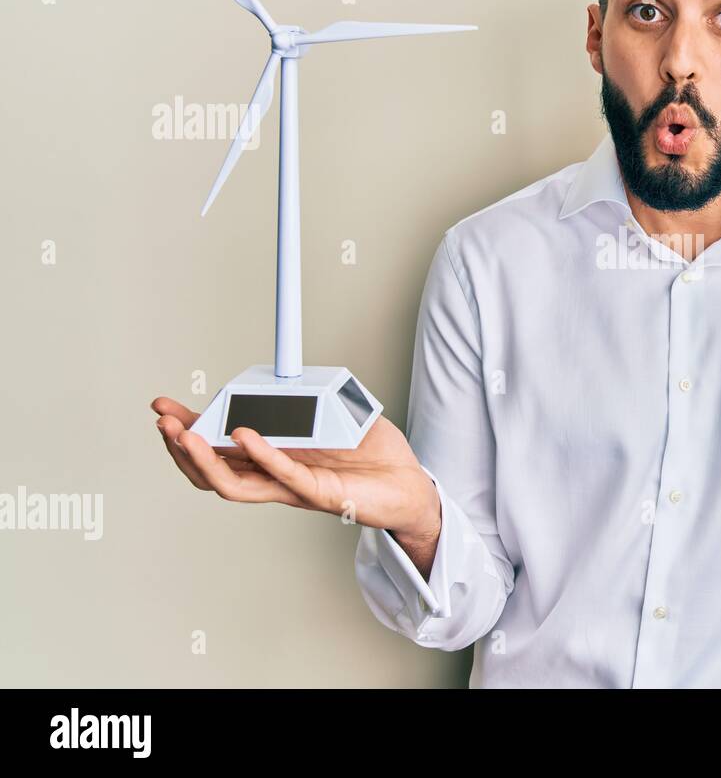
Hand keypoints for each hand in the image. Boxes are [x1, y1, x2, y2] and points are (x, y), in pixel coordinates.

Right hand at [150, 396, 441, 539]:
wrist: (410, 486)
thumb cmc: (374, 455)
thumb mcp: (337, 413)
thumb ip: (310, 395)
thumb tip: (286, 373)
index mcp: (274, 457)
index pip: (219, 446)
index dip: (189, 429)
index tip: (164, 406)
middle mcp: (276, 476)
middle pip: (214, 469)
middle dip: (182, 446)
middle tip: (163, 422)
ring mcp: (295, 488)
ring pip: (235, 484)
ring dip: (207, 460)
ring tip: (186, 436)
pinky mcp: (320, 494)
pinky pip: (284, 477)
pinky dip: (263, 456)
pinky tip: (245, 436)